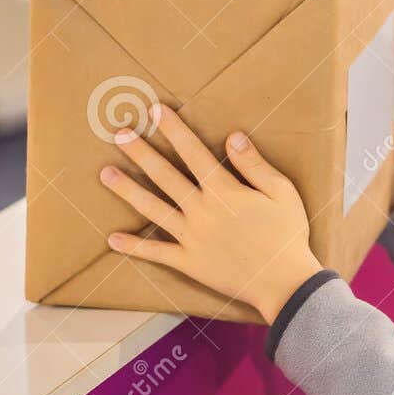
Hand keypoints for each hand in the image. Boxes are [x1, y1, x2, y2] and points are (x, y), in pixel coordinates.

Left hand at [100, 104, 321, 323]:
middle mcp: (201, 210)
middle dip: (141, 152)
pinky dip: (134, 247)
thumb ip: (254, 164)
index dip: (174, 130)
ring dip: (127, 190)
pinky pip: (157, 253)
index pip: (193, 153)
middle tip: (119, 134)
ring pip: (153, 209)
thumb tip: (232, 137)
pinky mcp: (189, 262)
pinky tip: (113, 239)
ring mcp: (191, 237)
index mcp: (223, 191)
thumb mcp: (282, 192)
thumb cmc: (288, 235)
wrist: (284, 283)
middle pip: (164, 176)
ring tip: (105, 174)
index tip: (156, 111)